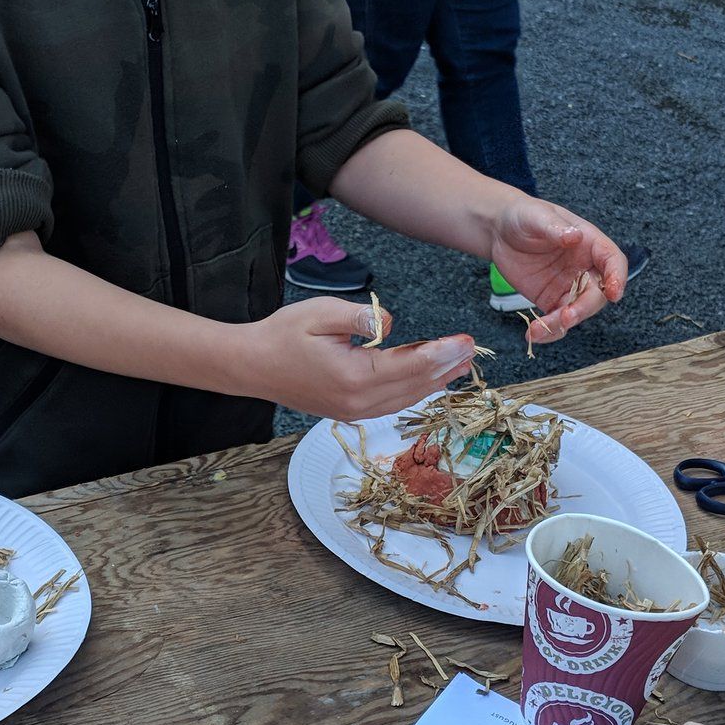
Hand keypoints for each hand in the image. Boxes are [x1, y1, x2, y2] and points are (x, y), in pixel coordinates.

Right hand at [240, 298, 474, 419]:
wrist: (251, 365)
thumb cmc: (282, 334)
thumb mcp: (320, 312)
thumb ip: (360, 317)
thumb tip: (391, 325)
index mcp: (353, 377)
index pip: (410, 366)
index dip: (441, 353)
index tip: (464, 340)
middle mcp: (357, 402)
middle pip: (414, 386)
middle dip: (446, 368)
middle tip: (472, 350)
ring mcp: (354, 411)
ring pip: (406, 398)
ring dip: (435, 382)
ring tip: (460, 366)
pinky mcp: (349, 411)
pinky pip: (391, 403)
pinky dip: (414, 390)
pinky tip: (428, 380)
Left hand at [488, 194, 627, 343]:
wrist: (500, 231)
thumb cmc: (524, 217)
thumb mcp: (537, 216)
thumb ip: (556, 227)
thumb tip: (574, 236)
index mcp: (590, 244)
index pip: (613, 261)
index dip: (618, 277)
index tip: (614, 293)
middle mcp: (585, 268)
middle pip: (597, 294)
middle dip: (584, 308)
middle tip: (567, 317)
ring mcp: (569, 287)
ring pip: (577, 312)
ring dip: (562, 324)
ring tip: (538, 330)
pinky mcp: (552, 301)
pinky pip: (557, 321)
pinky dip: (548, 331)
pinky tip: (533, 334)